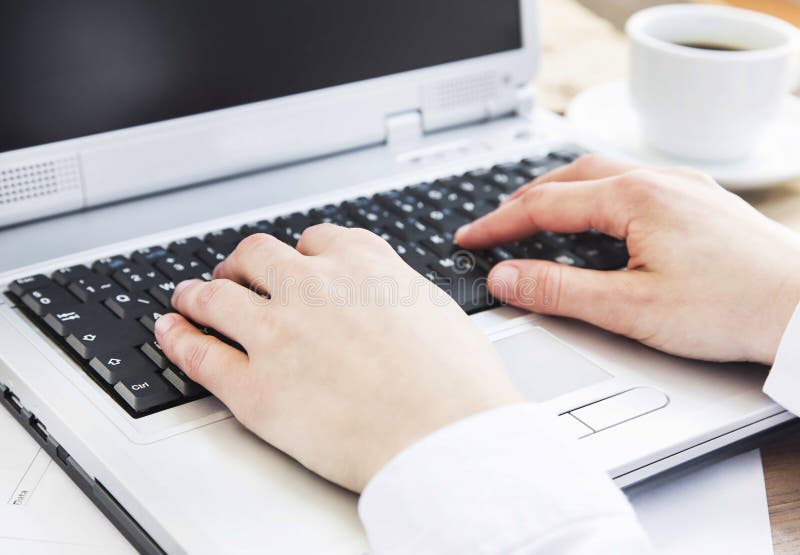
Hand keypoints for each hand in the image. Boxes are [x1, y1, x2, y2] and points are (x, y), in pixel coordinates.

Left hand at [155, 226, 521, 491]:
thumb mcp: (436, 310)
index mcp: (362, 263)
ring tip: (187, 297)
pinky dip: (177, 337)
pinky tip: (170, 331)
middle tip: (236, 274)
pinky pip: (199, 352)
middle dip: (242, 264)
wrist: (446, 438)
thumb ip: (396, 292)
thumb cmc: (457, 383)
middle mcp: (313, 286)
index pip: (314, 240)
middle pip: (256, 255)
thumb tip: (386, 296)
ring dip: (196, 292)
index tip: (294, 263)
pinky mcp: (254, 387)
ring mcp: (278, 333)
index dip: (299, 253)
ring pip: (216, 296)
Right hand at [456, 155, 799, 364]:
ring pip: (603, 175)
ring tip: (536, 218)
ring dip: (561, 193)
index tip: (468, 238)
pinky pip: (633, 183)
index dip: (498, 224)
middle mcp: (659, 180)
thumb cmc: (732, 307)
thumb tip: (506, 279)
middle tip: (495, 226)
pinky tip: (598, 218)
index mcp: (635, 198)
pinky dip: (596, 196)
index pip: (544, 205)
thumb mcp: (630, 309)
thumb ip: (559, 291)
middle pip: (570, 177)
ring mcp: (683, 187)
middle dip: (525, 200)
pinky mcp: (700, 201)